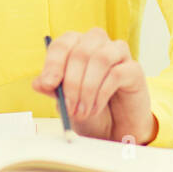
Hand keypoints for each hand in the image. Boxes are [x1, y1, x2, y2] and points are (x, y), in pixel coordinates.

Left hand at [31, 28, 157, 143]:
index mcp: (76, 45)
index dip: (54, 62)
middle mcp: (97, 43)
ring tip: (83, 111)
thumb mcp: (64, 100)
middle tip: (69, 107)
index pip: (63, 43)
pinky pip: (117, 73)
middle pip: (81, 50)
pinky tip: (96, 107)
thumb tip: (39, 82)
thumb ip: (52, 89)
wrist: (114, 128)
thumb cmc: (88, 108)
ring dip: (88, 88)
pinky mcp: (133, 69)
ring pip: (100, 58)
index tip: (48, 84)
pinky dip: (102, 94)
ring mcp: (117, 53)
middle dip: (72, 82)